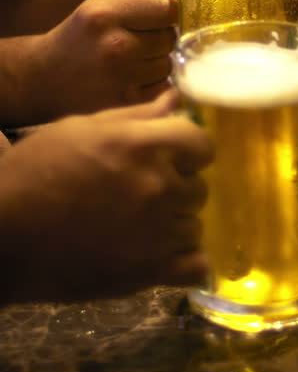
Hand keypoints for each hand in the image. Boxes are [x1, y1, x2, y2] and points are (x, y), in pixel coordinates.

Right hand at [0, 89, 212, 303]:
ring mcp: (157, 231)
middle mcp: (156, 185)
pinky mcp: (150, 271)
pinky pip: (197, 265)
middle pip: (199, 187)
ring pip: (196, 225)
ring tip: (139, 226)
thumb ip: (137, 116)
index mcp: (141, 146)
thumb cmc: (34, 174)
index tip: (174, 159)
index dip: (190, 152)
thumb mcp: (79, 129)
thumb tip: (178, 99)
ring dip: (175, 225)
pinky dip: (185, 261)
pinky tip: (161, 255)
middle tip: (142, 196)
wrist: (1, 236)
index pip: (203, 144)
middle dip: (177, 189)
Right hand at [28, 0, 177, 120]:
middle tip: (138, 38)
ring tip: (134, 57)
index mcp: (105, 13)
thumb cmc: (84, 31)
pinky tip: (134, 75)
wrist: (50, 74)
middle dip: (161, 35)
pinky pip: (165, 85)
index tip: (158, 14)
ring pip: (169, 62)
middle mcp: (115, 45)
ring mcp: (123, 76)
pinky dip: (155, 81)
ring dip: (158, 59)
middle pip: (170, 36)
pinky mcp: (130, 100)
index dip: (167, 11)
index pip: (167, 8)